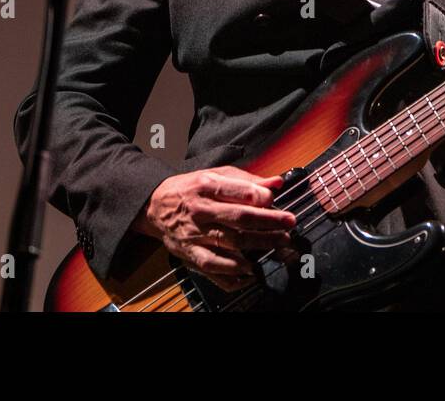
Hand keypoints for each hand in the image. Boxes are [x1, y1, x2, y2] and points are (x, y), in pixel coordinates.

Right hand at [135, 165, 296, 291]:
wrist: (155, 206)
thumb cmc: (191, 189)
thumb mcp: (216, 175)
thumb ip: (248, 180)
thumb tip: (277, 182)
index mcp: (207, 186)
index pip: (238, 191)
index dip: (261, 197)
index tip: (276, 201)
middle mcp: (201, 210)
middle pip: (240, 218)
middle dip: (269, 222)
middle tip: (289, 224)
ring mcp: (196, 234)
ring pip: (232, 242)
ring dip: (260, 244)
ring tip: (280, 243)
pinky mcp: (191, 253)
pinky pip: (214, 266)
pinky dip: (234, 270)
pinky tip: (251, 269)